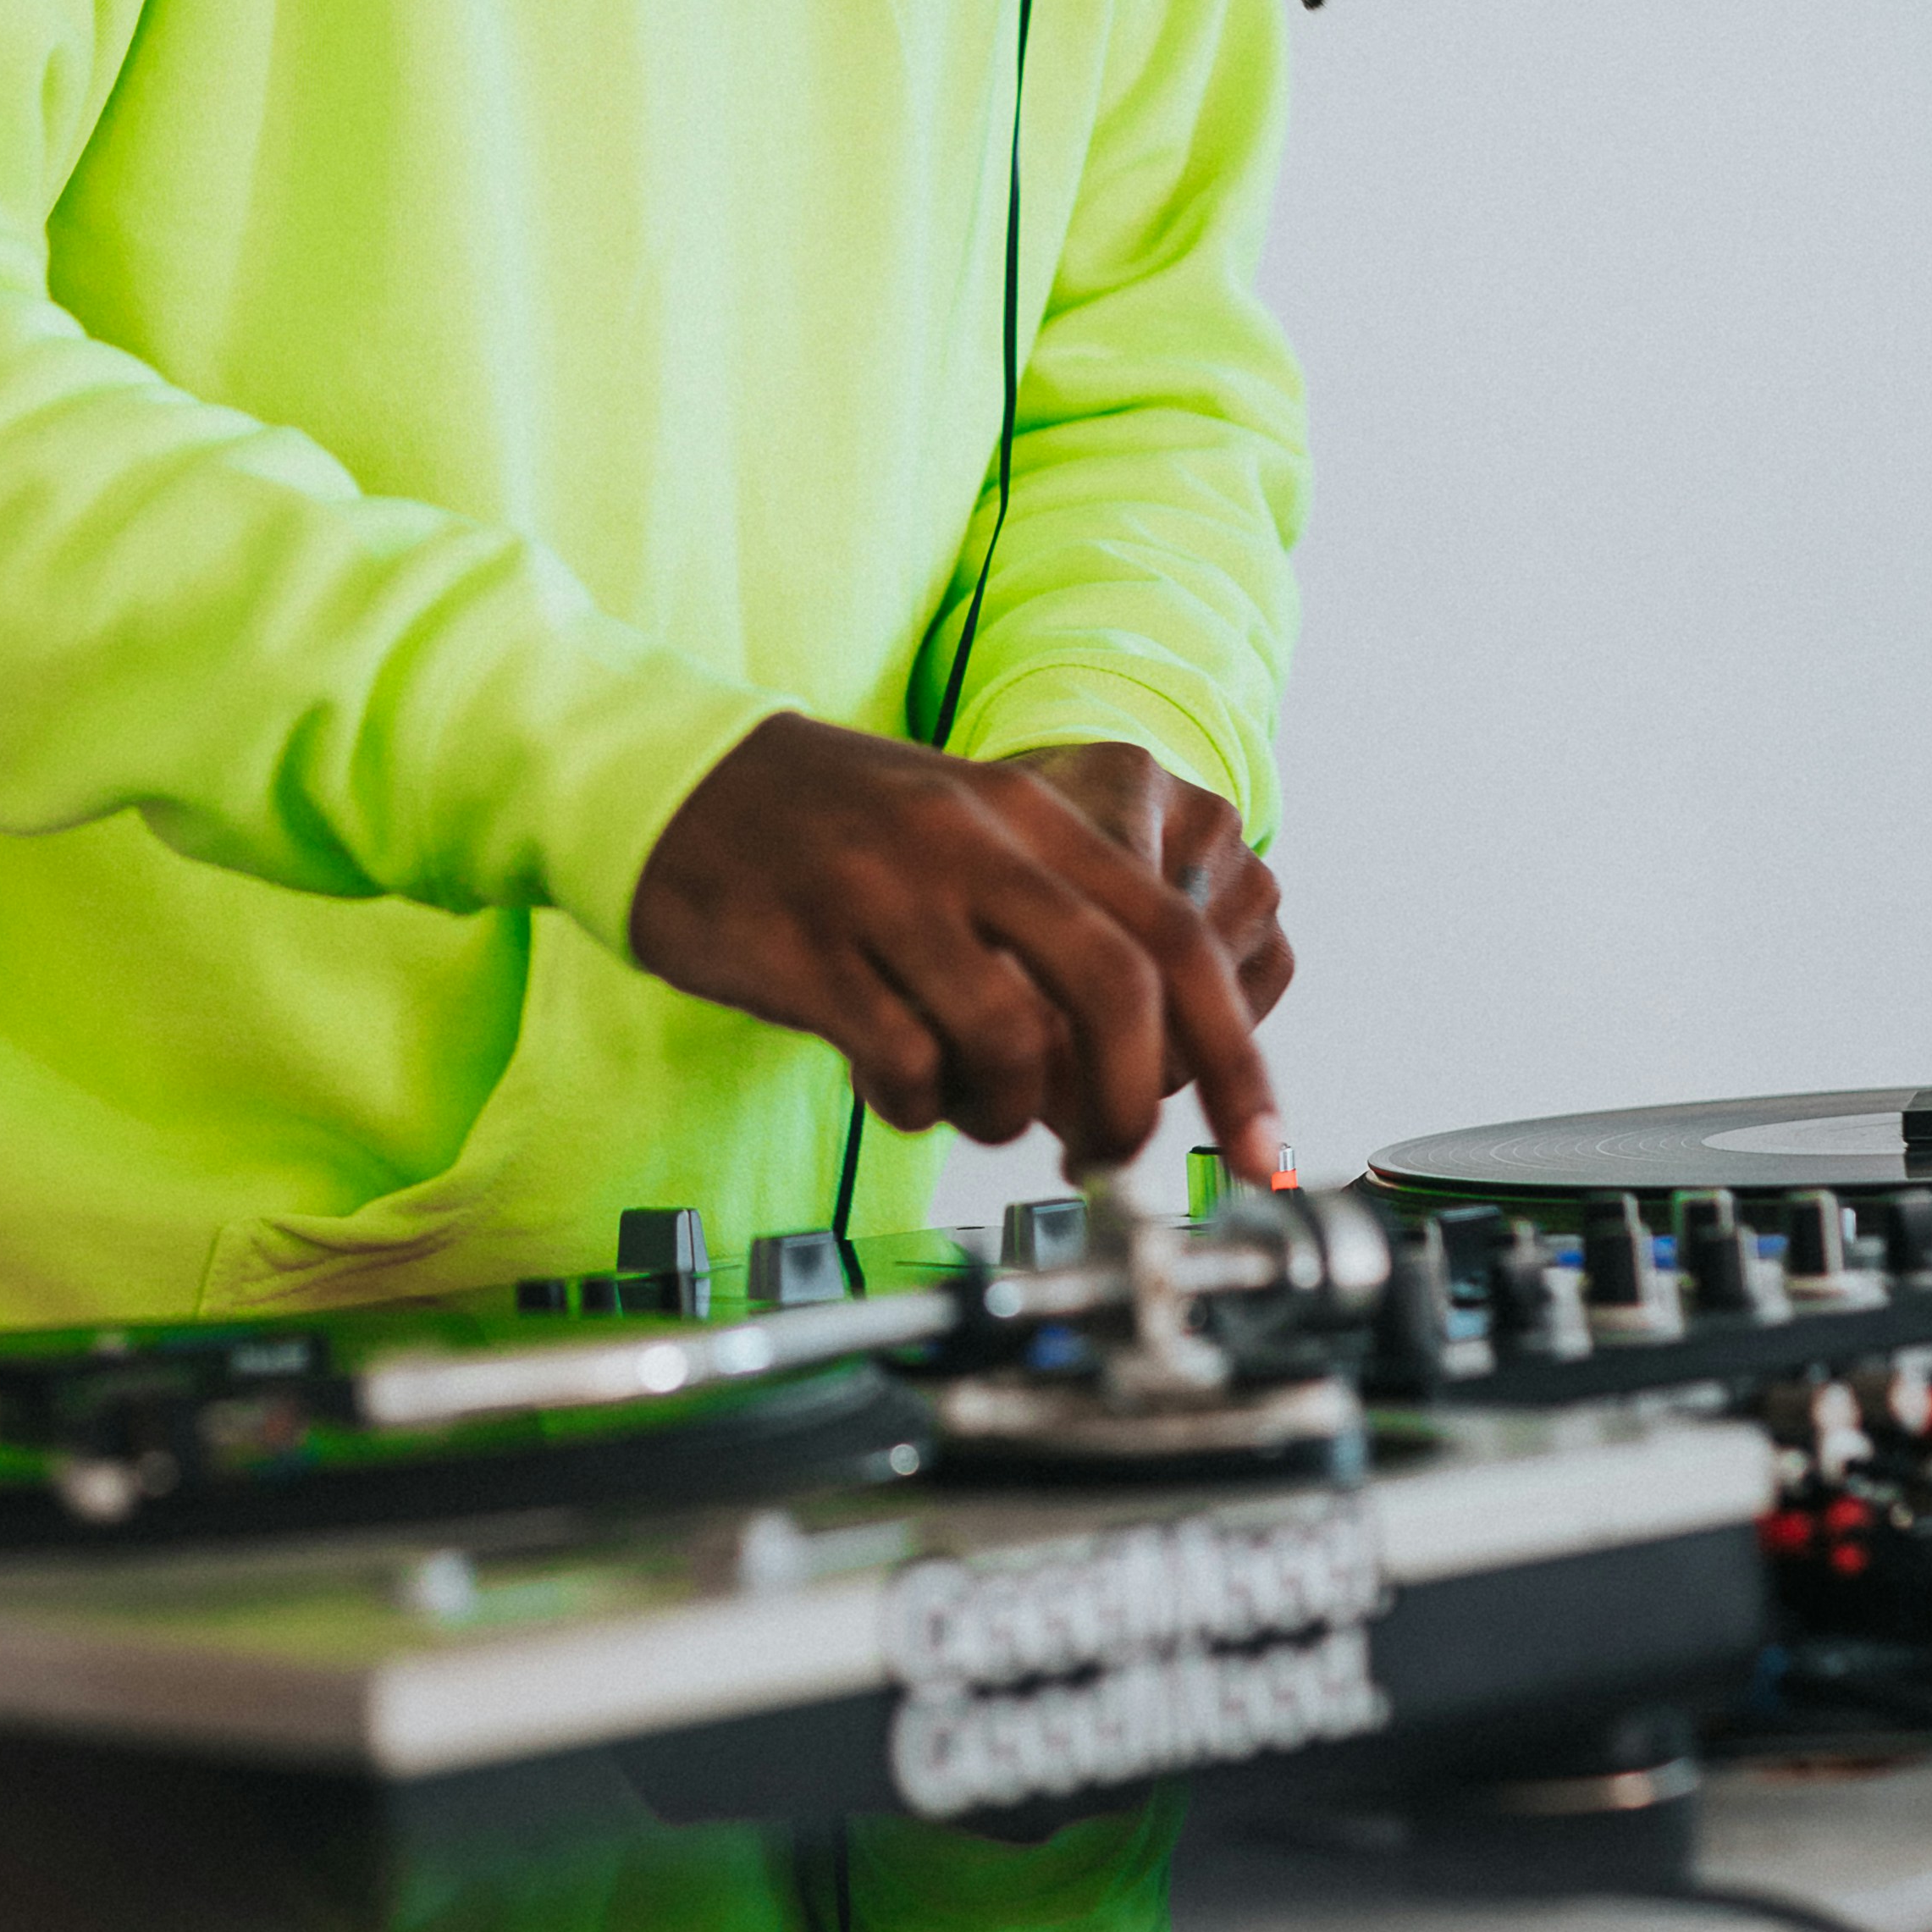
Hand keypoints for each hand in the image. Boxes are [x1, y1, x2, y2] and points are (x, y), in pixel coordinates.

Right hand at [628, 715, 1291, 1179]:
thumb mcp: (967, 836)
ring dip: (1008, 1111)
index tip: (1257, 1144)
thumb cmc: (831, 827)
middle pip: (1117, 993)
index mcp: (1031, 817)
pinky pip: (901, 1063)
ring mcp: (888, 895)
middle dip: (1131, 1107)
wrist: (674, 775)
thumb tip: (1147, 1061)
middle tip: (1105, 1156)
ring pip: (1010, 1041)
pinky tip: (892, 1087)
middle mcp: (973, 846)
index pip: (1178, 942)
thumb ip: (1059, 927)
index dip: (1237, 1056)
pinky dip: (914, 1105)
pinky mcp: (807, 950)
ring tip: (971, 1105)